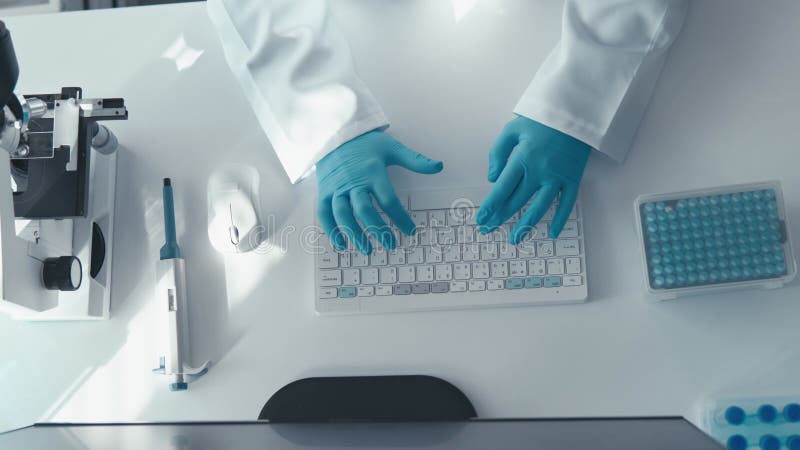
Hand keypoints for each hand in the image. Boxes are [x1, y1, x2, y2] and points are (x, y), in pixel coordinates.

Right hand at [317, 130, 442, 253]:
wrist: (336, 133)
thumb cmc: (366, 143)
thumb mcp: (392, 148)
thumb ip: (415, 160)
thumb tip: (439, 166)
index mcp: (372, 172)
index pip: (388, 200)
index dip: (400, 218)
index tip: (410, 231)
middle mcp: (353, 182)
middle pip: (364, 209)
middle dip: (378, 230)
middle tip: (390, 245)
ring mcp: (337, 188)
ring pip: (343, 214)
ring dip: (354, 233)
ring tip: (366, 249)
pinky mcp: (324, 192)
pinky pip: (324, 213)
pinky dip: (330, 230)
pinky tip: (340, 244)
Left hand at [476, 116, 589, 243]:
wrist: (574, 111)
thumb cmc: (541, 119)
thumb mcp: (511, 129)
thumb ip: (497, 153)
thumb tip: (491, 178)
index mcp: (522, 158)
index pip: (501, 189)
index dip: (490, 207)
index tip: (481, 219)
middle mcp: (539, 171)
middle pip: (516, 202)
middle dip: (500, 217)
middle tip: (489, 229)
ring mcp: (558, 177)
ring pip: (540, 208)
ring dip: (526, 226)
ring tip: (515, 239)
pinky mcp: (573, 179)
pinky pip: (567, 204)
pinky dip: (561, 220)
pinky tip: (553, 232)